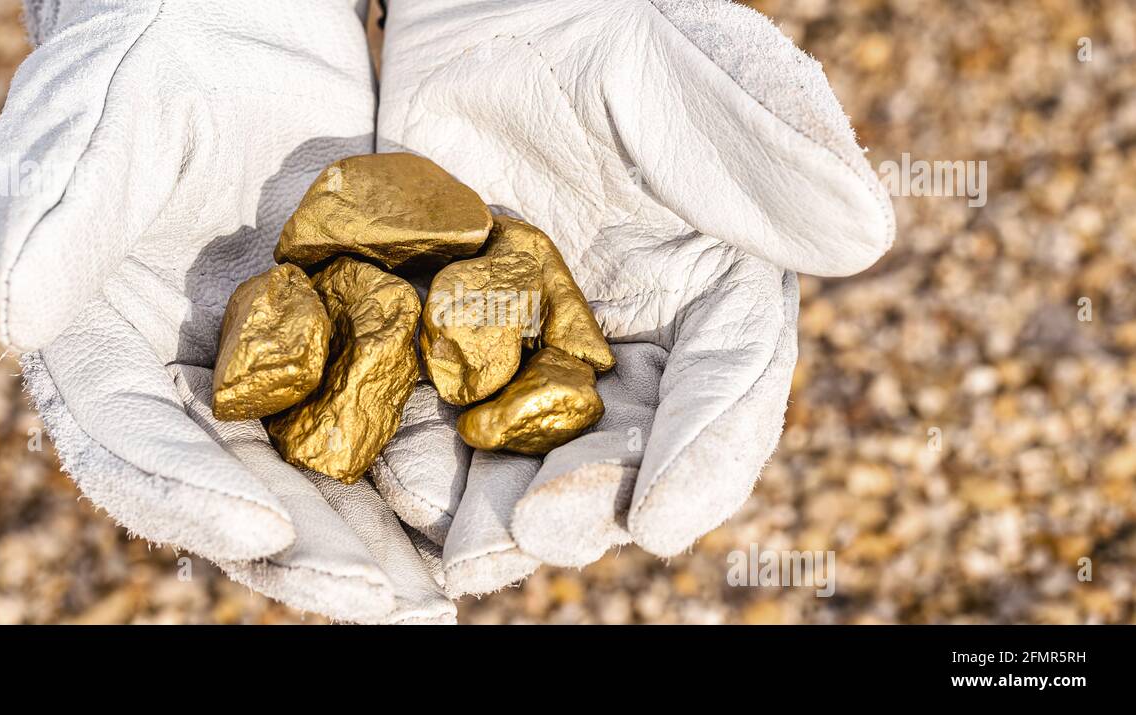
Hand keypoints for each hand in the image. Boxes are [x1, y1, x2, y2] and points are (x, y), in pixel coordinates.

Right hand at [0, 0, 452, 622]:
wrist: (236, 15)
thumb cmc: (144, 59)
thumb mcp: (96, 128)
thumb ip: (58, 218)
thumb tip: (12, 324)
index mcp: (106, 351)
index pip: (132, 449)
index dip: (187, 498)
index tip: (263, 528)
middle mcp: (191, 382)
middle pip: (242, 492)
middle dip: (314, 555)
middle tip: (391, 606)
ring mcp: (276, 368)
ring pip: (326, 476)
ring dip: (385, 540)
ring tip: (447, 592)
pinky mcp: (353, 337)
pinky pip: (394, 413)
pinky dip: (437, 460)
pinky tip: (490, 497)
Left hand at [373, 0, 893, 594]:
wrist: (480, 12)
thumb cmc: (601, 25)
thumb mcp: (684, 74)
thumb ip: (767, 150)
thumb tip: (864, 237)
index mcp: (715, 291)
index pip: (727, 386)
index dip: (704, 458)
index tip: (667, 519)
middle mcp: (636, 340)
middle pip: (627, 443)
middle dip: (592, 498)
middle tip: (547, 535)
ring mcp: (539, 349)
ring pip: (531, 448)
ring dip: (500, 503)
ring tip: (466, 545)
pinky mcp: (453, 342)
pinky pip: (440, 411)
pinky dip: (422, 449)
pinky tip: (395, 477)